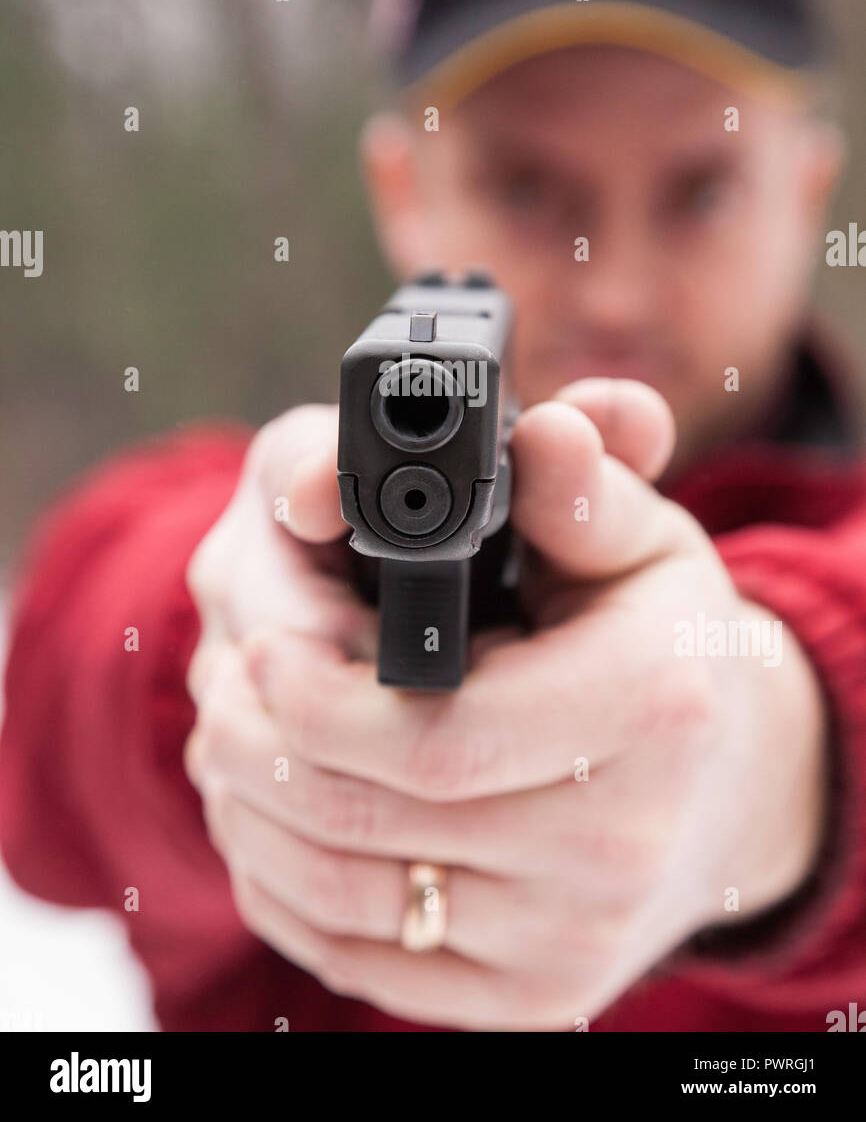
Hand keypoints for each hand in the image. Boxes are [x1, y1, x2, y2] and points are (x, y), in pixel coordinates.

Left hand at [184, 382, 826, 1029]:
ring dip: (253, 809)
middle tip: (222, 675)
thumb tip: (546, 430)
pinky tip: (274, 820)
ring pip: (339, 894)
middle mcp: (615, 846)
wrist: (730, 796)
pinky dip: (285, 884)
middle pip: (360, 816)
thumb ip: (583, 483)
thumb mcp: (643, 544)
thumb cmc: (666, 647)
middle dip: (257, 740)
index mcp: (649, 711)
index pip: (428, 735)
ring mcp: (566, 942)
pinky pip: (357, 958)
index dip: (314, 693)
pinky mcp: (525, 1001)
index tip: (257, 643)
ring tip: (230, 737)